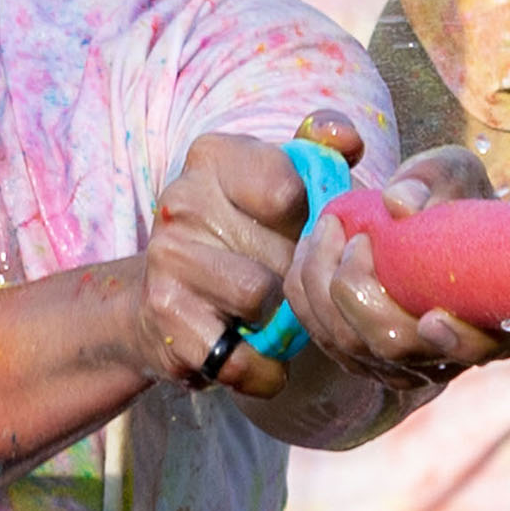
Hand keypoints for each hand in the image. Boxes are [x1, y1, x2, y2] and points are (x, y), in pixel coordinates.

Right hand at [137, 120, 352, 399]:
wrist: (166, 302)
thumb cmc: (247, 236)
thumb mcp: (283, 183)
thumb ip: (322, 150)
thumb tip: (344, 140)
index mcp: (214, 157)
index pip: (289, 189)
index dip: (314, 220)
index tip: (304, 228)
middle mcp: (181, 199)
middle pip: (285, 251)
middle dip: (300, 276)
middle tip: (288, 281)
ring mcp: (168, 258)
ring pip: (262, 299)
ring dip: (281, 321)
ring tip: (270, 314)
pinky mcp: (165, 318)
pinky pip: (241, 357)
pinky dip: (262, 371)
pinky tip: (258, 353)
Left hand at [278, 141, 509, 388]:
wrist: (424, 217)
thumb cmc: (451, 197)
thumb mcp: (455, 173)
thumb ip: (434, 181)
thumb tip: (398, 204)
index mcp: (496, 319)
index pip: (480, 349)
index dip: (456, 341)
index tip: (433, 317)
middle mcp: (449, 354)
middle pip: (394, 345)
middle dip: (359, 291)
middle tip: (355, 236)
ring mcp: (402, 362)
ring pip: (349, 343)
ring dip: (324, 283)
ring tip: (330, 227)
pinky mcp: (361, 355)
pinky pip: (321, 333)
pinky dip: (306, 291)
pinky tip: (315, 248)